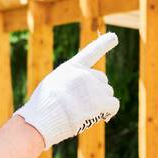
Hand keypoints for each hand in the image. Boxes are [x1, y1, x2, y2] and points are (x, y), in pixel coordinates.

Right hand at [14, 32, 119, 147]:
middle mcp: (84, 74)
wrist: (43, 119)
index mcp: (70, 69)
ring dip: (101, 104)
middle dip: (97, 92)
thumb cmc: (43, 109)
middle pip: (102, 80)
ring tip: (84, 113)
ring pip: (108, 94)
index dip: (103, 44)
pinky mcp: (101, 101)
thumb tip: (81, 97)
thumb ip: (68, 84)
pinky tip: (100, 117)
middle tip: (83, 106)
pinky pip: (114, 105)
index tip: (115, 37)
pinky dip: (109, 112)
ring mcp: (94, 86)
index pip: (90, 53)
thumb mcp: (51, 87)